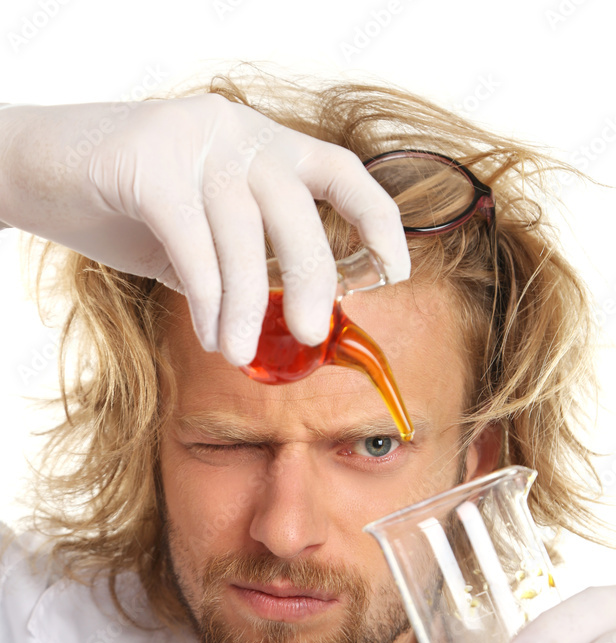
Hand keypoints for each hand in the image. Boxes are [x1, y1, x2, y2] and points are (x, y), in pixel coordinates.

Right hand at [0, 95, 409, 364]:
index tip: (394, 271)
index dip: (377, 218)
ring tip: (238, 354)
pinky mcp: (145, 160)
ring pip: (242, 231)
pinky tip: (210, 332)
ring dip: (247, 304)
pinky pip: (194, 241)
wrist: (32, 172)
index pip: (340, 168)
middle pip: (297, 205)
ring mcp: (190, 137)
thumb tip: (293, 323)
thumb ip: (245, 262)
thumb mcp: (201, 235)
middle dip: (310, 277)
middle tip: (309, 335)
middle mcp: (234, 129)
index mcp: (259, 141)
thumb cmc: (123, 208)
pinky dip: (208, 297)